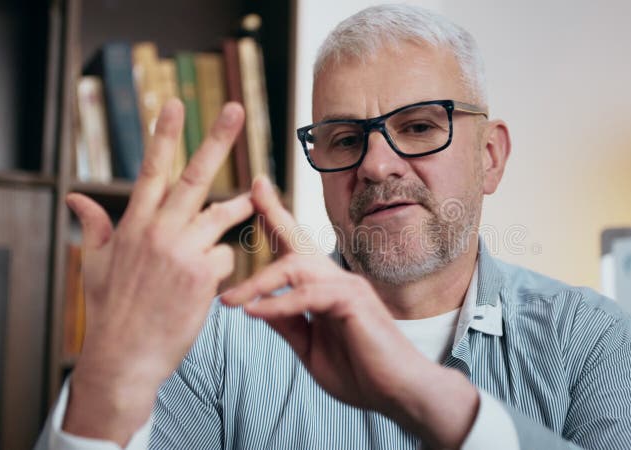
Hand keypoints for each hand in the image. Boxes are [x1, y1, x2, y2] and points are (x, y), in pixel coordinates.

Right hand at [62, 99, 250, 444]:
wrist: (123, 357)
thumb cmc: (111, 310)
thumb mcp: (96, 265)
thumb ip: (95, 226)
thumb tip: (77, 199)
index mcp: (134, 224)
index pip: (151, 169)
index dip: (163, 134)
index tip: (174, 104)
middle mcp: (158, 230)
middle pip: (193, 176)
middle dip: (216, 140)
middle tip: (235, 109)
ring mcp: (181, 250)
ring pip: (220, 215)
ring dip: (237, 208)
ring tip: (254, 200)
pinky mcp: (202, 274)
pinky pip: (226, 257)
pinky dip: (222, 266)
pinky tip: (208, 285)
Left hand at [221, 179, 479, 448]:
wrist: (401, 393)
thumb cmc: (362, 373)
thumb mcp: (311, 348)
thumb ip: (288, 324)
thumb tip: (257, 306)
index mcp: (326, 289)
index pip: (296, 251)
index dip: (276, 220)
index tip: (256, 190)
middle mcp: (338, 280)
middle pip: (297, 244)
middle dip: (273, 216)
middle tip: (250, 190)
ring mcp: (349, 288)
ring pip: (297, 269)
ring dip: (259, 283)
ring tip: (229, 301)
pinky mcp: (355, 303)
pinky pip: (310, 296)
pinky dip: (280, 305)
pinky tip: (255, 313)